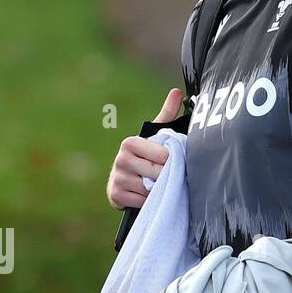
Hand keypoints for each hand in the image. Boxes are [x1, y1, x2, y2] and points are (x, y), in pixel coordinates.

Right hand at [105, 88, 181, 209]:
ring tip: (155, 183)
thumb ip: (167, 114)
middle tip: (165, 174)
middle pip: (158, 173)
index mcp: (130, 143)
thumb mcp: (156, 134)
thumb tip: (176, 91)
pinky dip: (148, 200)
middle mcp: (120, 159)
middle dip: (166, 176)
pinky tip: (146, 194)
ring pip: (150, 188)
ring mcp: (116, 178)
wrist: (127, 179)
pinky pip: (142, 201)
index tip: (171, 160)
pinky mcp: (115, 196)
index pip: (162, 155)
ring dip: (157, 189)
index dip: (171, 160)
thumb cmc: (147, 154)